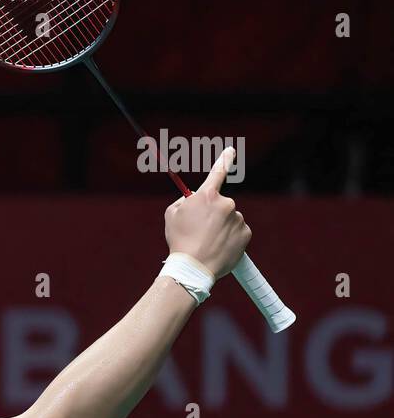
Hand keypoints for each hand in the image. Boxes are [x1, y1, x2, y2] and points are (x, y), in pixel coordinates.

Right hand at [163, 147, 251, 278]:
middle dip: (212, 213)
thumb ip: (183, 201)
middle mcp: (226, 203)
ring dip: (221, 227)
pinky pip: (238, 231)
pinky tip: (218, 247)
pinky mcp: (246, 233)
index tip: (231, 150)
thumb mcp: (172, 215)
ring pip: (229, 218)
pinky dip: (230, 237)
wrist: (194, 267)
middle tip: (199, 230)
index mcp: (207, 196)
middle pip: (220, 204)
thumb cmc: (179, 240)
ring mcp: (238, 218)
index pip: (218, 172)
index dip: (225, 159)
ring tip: (208, 242)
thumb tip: (193, 200)